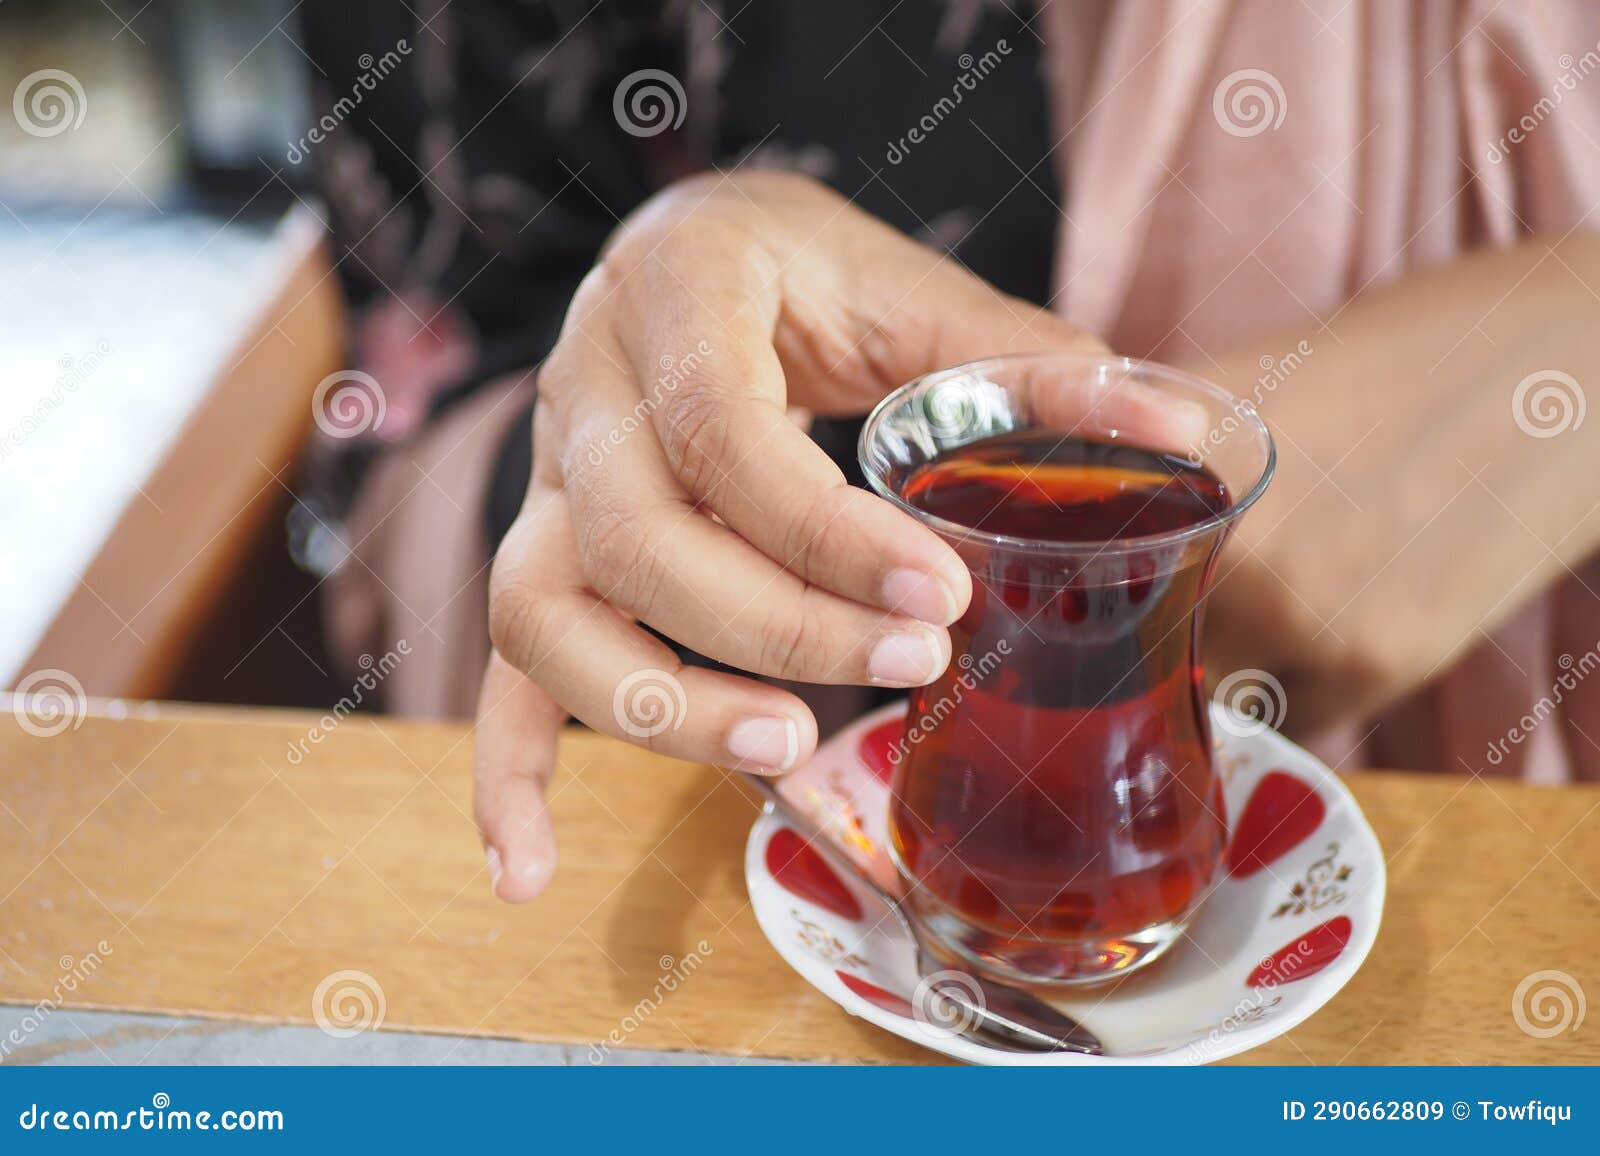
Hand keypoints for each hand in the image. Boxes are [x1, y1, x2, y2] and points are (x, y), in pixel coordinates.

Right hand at [476, 172, 1101, 900]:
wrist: (689, 246)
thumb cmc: (799, 267)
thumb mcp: (904, 285)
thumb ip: (1022, 361)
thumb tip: (1172, 434)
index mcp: (671, 296)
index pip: (720, 432)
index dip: (823, 532)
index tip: (941, 593)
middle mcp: (584, 391)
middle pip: (636, 539)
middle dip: (778, 625)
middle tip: (911, 667)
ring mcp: (549, 482)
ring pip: (545, 609)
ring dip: (658, 704)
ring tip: (784, 753)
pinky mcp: (548, 550)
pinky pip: (508, 665)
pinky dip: (511, 773)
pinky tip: (532, 870)